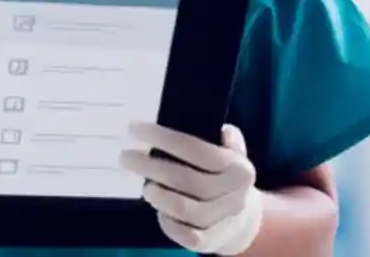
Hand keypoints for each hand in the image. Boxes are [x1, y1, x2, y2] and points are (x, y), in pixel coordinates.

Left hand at [119, 123, 262, 254]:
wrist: (243, 220)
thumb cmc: (224, 178)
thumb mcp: (231, 156)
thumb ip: (226, 140)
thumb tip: (222, 128)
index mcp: (239, 168)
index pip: (196, 149)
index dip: (163, 137)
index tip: (135, 129)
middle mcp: (235, 195)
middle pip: (187, 180)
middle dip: (151, 167)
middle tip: (126, 157)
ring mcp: (224, 220)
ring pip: (186, 209)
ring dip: (159, 196)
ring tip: (145, 187)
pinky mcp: (211, 241)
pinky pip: (187, 236)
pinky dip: (169, 224)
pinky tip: (158, 211)